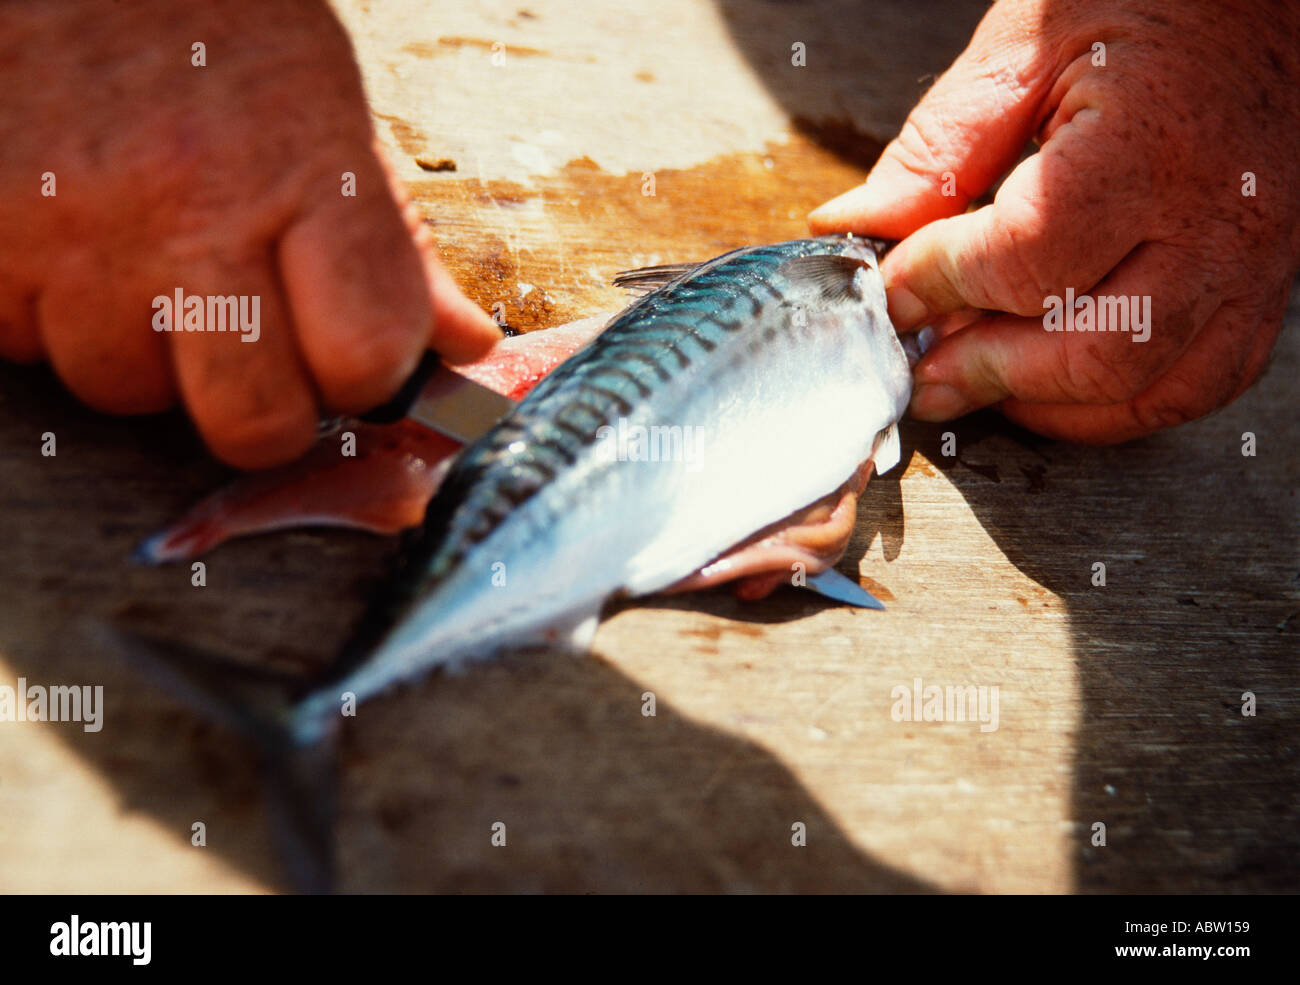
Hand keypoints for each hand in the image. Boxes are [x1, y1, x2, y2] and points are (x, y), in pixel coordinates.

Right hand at [0, 0, 499, 467]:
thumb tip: (463, 346)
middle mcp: (187, 209)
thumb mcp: (325, 108)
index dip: (368, 376)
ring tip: (148, 262)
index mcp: (298, 168)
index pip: (365, 353)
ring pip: (129, 393)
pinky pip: (30, 349)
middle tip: (256, 349)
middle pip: (251, 419)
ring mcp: (75, 234)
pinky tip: (77, 246)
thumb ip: (396, 241)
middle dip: (264, 408)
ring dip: (147, 356)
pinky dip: (54, 319)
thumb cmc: (206, 24)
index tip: (353, 356)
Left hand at [810, 0, 1299, 441]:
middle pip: (1094, 350)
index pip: (1028, 257)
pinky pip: (1191, 386)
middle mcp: (1217, 219)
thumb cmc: (1148, 3)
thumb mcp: (1023, 49)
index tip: (890, 292)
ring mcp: (1249, 264)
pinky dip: (1111, 405)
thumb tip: (855, 228)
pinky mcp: (1259, 287)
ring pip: (1146, 389)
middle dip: (988, 370)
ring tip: (974, 377)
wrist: (1257, 0)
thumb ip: (938, 149)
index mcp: (1152, 144)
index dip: (940, 285)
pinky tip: (1048, 384)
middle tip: (921, 371)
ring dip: (1045, 403)